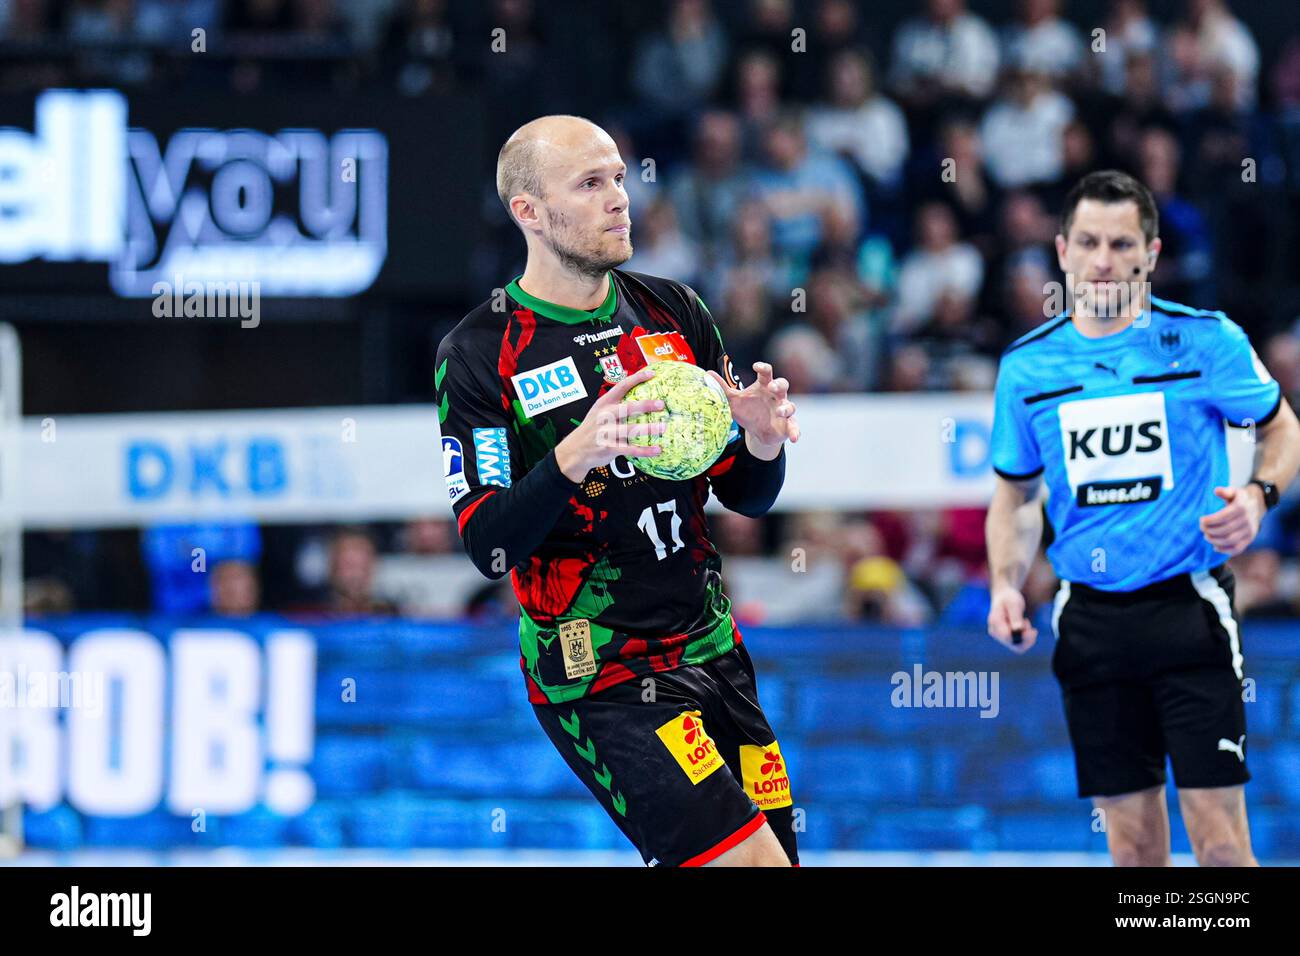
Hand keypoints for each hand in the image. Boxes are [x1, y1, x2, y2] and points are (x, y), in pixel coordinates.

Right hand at [554, 365, 665, 481]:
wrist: (575, 450)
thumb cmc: (593, 428)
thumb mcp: (599, 412)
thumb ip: (616, 404)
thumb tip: (641, 395)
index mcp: (604, 404)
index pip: (621, 386)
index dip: (637, 378)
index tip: (652, 374)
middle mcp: (604, 416)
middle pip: (627, 408)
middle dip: (645, 405)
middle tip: (661, 404)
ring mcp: (606, 432)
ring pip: (630, 430)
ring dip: (648, 429)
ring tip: (663, 427)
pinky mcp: (609, 448)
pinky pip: (630, 449)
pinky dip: (645, 450)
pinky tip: (657, 450)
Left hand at [707, 361, 799, 460]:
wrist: (757, 432)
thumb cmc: (748, 411)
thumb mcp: (734, 401)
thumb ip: (722, 388)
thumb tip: (707, 374)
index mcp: (764, 387)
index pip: (766, 373)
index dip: (763, 368)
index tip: (756, 366)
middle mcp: (776, 396)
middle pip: (782, 384)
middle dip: (779, 385)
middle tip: (772, 387)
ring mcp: (784, 410)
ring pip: (790, 405)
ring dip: (786, 408)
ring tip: (779, 411)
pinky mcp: (788, 424)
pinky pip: (794, 426)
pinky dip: (795, 431)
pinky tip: (794, 438)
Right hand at [987, 585, 1037, 653]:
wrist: (1004, 597)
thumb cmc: (1009, 598)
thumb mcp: (1014, 603)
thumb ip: (1015, 616)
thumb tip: (1018, 629)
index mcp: (994, 622)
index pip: (1008, 637)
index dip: (1022, 635)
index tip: (1028, 623)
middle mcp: (995, 632)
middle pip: (1014, 644)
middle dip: (1026, 636)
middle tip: (1028, 621)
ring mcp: (1000, 637)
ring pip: (1018, 647)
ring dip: (1027, 637)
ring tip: (1025, 621)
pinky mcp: (1006, 639)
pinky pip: (1019, 645)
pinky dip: (1026, 637)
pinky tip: (1024, 625)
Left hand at [1198, 485, 1264, 555]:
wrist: (1257, 506)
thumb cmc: (1239, 499)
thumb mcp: (1234, 491)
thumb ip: (1225, 491)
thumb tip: (1216, 491)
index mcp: (1241, 507)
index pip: (1223, 517)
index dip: (1210, 520)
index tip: (1201, 520)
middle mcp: (1247, 520)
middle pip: (1225, 529)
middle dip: (1210, 530)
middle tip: (1202, 528)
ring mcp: (1250, 531)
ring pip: (1230, 540)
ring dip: (1215, 540)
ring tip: (1206, 536)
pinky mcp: (1250, 539)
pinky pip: (1237, 548)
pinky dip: (1225, 550)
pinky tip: (1215, 546)